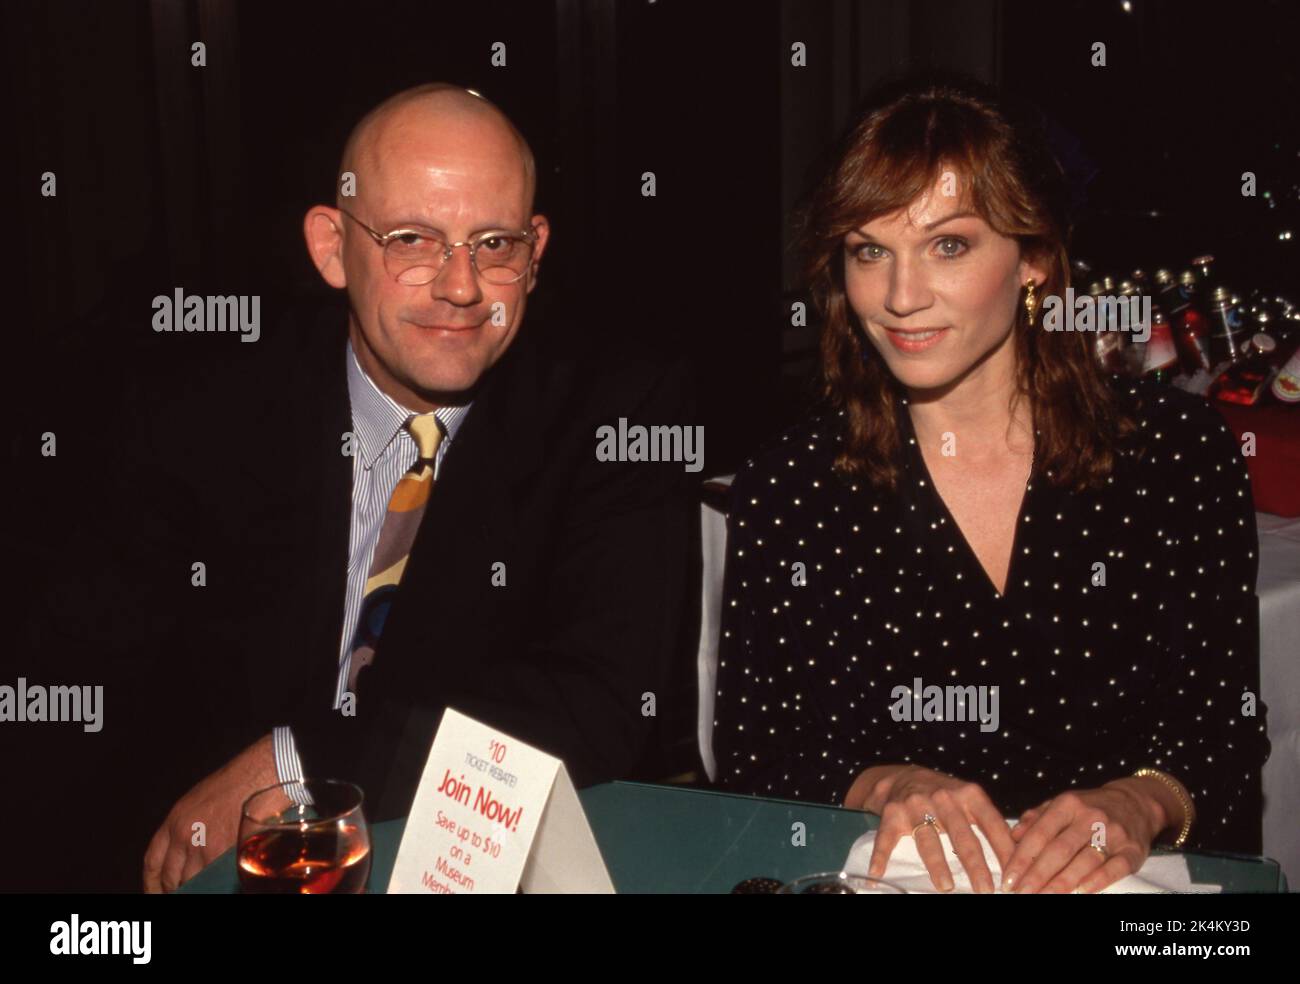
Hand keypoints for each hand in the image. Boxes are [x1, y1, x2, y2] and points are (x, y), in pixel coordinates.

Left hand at [143, 733, 278, 892]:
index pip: (153, 861)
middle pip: (172, 876)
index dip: (152, 882)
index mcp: (176, 820)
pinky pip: (215, 880)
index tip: (156, 892)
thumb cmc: (240, 781)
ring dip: (200, 889)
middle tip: (187, 892)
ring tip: (209, 888)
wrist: (263, 773)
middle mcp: (184, 836)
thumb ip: (190, 825)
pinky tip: (224, 885)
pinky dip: (218, 886)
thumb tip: (190, 851)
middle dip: (178, 889)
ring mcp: (204, 847)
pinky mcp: (225, 854)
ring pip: (193, 882)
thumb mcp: (202, 800)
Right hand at [846, 764, 1014, 893]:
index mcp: (970, 795)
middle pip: (962, 836)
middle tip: (986, 890)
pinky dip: (880, 857)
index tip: (1013, 877)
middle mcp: (944, 798)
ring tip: (946, 887)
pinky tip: (878, 874)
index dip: (1005, 851)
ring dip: (937, 865)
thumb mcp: (970, 799)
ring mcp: (916, 805)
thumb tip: (1019, 855)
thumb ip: (991, 822)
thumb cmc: (945, 795)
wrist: (902, 776)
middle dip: (976, 866)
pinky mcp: (892, 814)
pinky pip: (886, 839)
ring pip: (928, 840)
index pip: (992, 825)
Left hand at [1002, 783, 1162, 893]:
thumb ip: (1036, 819)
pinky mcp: (1133, 850)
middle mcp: (1090, 817)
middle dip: (1037, 875)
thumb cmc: (1089, 808)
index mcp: (1068, 804)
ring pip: (1085, 861)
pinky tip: (1080, 892)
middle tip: (1021, 893)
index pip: (1040, 833)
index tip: (1008, 879)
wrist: (1136, 803)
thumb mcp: (1061, 804)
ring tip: (1043, 897)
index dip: (1022, 858)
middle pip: (1060, 850)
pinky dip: (1097, 881)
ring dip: (1062, 883)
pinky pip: (1115, 868)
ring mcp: (1114, 833)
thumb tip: (1013, 836)